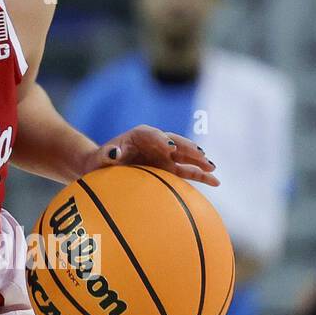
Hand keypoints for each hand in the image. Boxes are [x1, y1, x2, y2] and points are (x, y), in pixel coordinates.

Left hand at [87, 124, 218, 186]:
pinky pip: (187, 170)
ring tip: (211, 167)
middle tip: (198, 154)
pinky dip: (201, 175)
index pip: (151, 134)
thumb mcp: (100, 158)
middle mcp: (155, 142)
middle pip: (174, 141)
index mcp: (138, 135)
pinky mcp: (169, 168)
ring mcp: (164, 155)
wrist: (104, 169)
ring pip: (185, 155)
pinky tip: (215, 181)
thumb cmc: (100, 162)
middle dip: (186, 147)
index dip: (162, 139)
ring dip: (198, 160)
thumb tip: (113, 152)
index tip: (170, 148)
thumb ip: (107, 155)